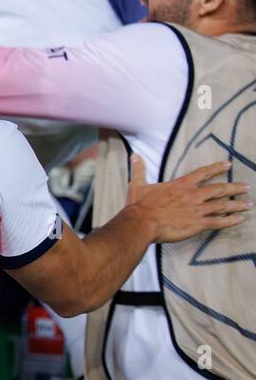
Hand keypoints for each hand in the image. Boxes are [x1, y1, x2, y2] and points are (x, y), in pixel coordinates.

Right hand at [127, 156, 248, 242]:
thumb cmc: (140, 205)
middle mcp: (193, 195)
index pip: (203, 173)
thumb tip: (134, 155)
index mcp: (181, 185)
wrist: (142, 222)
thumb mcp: (138, 184)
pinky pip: (218, 222)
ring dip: (236, 204)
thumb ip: (139, 169)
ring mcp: (197, 210)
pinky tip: (239, 219)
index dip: (217, 168)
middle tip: (245, 187)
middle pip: (219, 189)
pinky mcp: (198, 224)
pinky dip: (230, 220)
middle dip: (234, 187)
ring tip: (248, 204)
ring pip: (222, 205)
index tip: (228, 165)